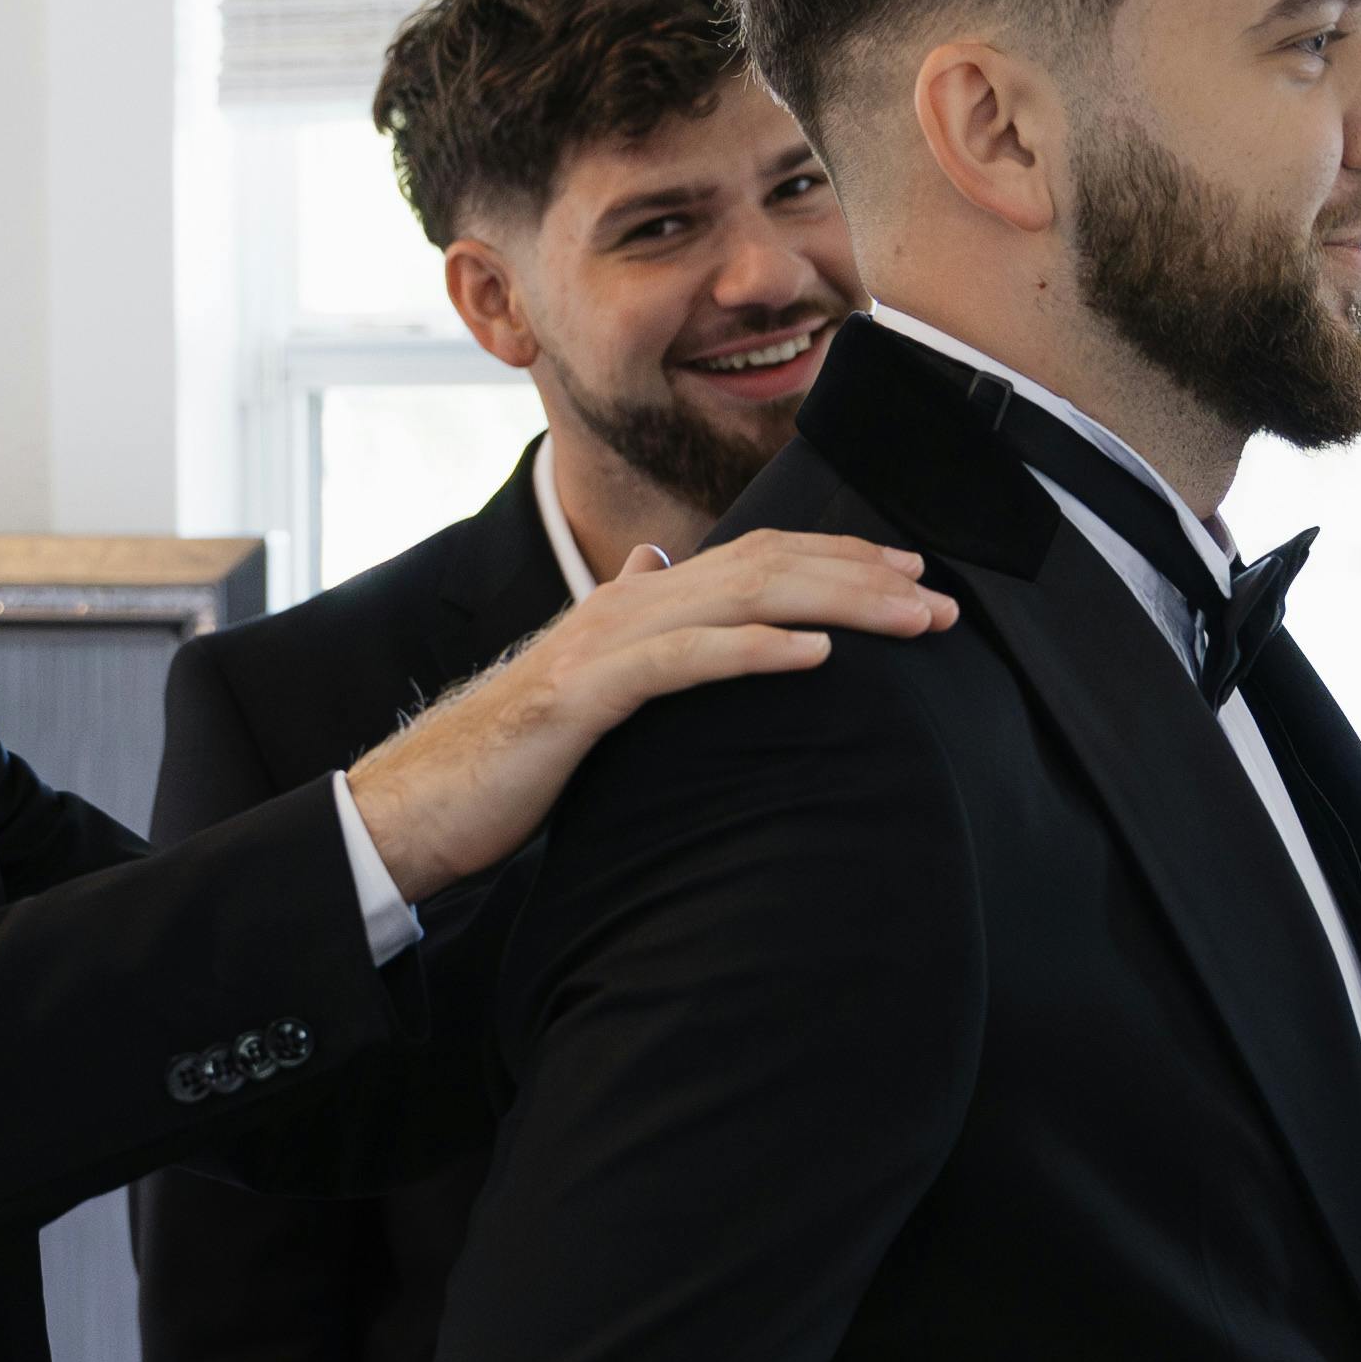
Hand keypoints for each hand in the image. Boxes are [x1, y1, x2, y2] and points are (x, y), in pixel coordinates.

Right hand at [344, 533, 954, 905]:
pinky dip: (753, 651)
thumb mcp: (585, 680)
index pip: (755, 559)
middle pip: (765, 566)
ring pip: (739, 599)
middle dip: (861, 577)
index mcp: (634, 603)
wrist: (420, 801)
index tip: (910, 576)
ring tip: (906, 616)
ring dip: (834, 603)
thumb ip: (628, 623)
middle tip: (939, 599)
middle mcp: (625, 604)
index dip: (838, 560)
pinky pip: (682, 662)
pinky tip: (815, 657)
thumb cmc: (509, 756)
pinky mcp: (585, 696)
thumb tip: (654, 565)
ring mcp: (604, 645)